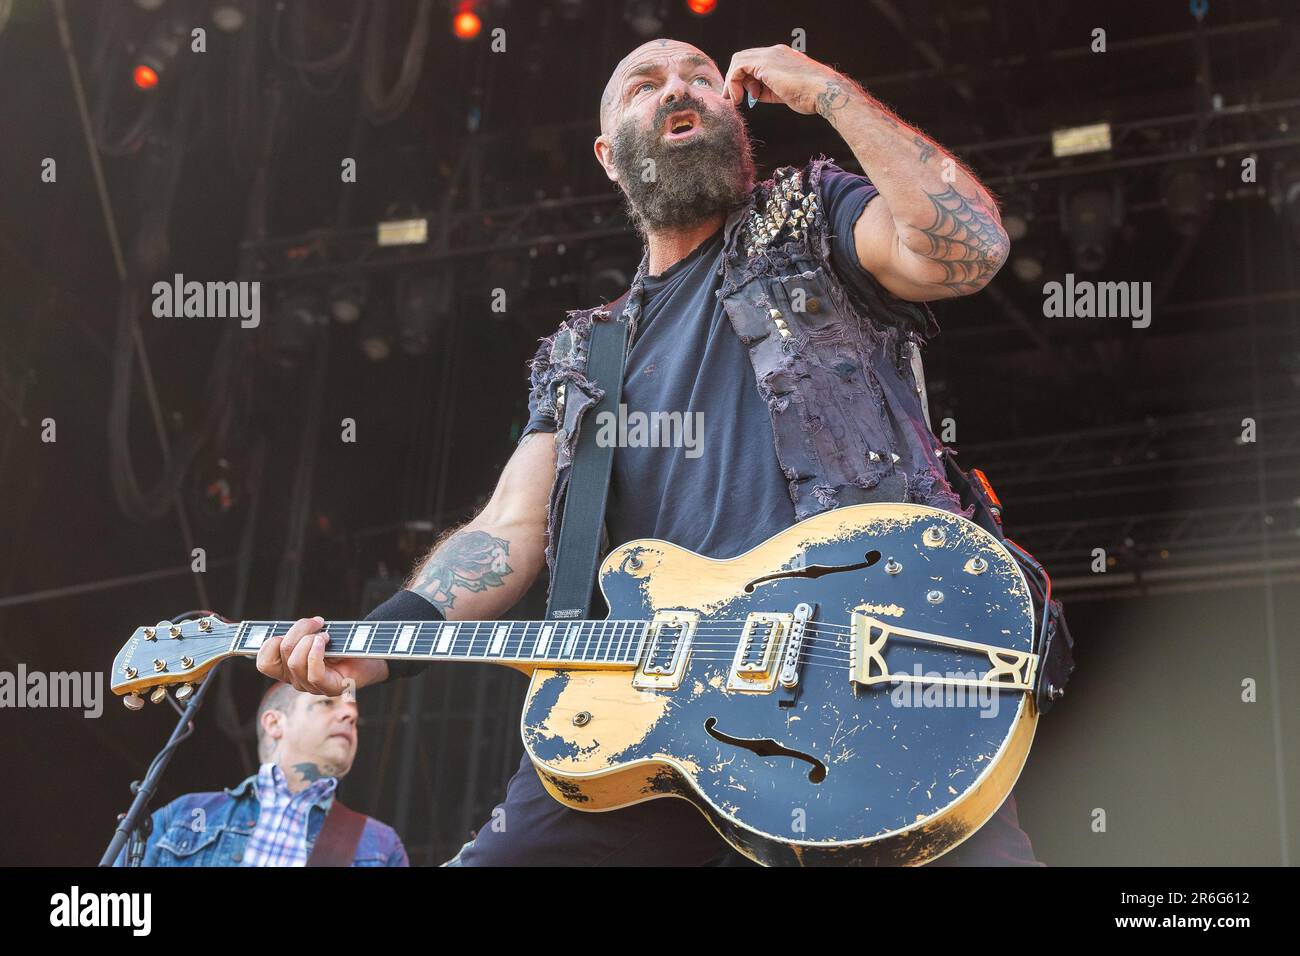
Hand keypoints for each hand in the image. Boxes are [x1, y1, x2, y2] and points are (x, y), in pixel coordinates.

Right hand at [255, 616, 389, 694]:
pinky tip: (324, 641)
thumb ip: (300, 634)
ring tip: (325, 634)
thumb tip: (287, 628)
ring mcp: (313, 687)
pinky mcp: (331, 689)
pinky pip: (313, 674)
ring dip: (309, 639)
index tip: (288, 629)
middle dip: (297, 630)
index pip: (264, 662)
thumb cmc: (343, 645)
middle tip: (317, 622)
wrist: (372, 656)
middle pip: (281, 653)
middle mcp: (297, 680)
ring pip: (294, 662)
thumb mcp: (317, 636)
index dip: (269, 643)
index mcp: (288, 668)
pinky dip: (316, 653)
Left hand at [721, 45, 849, 117]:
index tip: (744, 97)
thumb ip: (768, 91)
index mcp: (782, 58)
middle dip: (735, 79)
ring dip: (733, 82)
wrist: (824, 92)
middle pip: (745, 59)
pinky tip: (738, 98)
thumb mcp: (785, 93)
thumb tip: (754, 94)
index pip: (755, 63)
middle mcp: (775, 52)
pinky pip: (739, 67)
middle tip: (733, 99)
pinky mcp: (765, 62)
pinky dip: (733, 82)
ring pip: (739, 61)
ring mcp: (770, 55)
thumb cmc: (810, 97)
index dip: (746, 80)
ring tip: (736, 101)